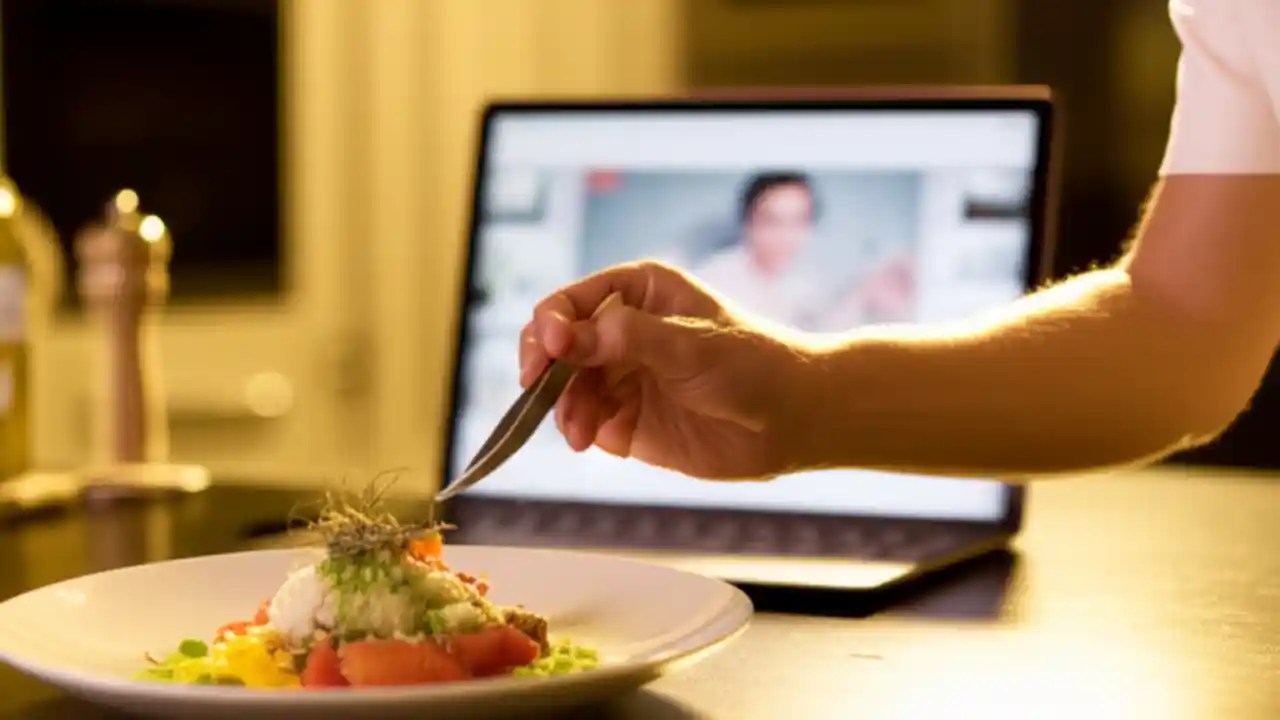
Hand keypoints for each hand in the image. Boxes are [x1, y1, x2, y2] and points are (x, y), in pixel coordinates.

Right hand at [520, 262, 811, 479]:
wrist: (793, 420)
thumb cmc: (753, 364)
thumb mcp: (688, 344)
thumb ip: (623, 339)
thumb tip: (557, 336)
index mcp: (638, 292)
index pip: (572, 302)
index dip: (551, 325)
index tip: (549, 352)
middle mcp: (622, 331)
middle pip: (558, 346)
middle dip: (545, 369)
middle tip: (536, 391)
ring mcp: (623, 376)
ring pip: (565, 388)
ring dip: (561, 406)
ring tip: (577, 431)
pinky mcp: (627, 419)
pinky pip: (584, 420)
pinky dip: (576, 428)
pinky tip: (586, 439)